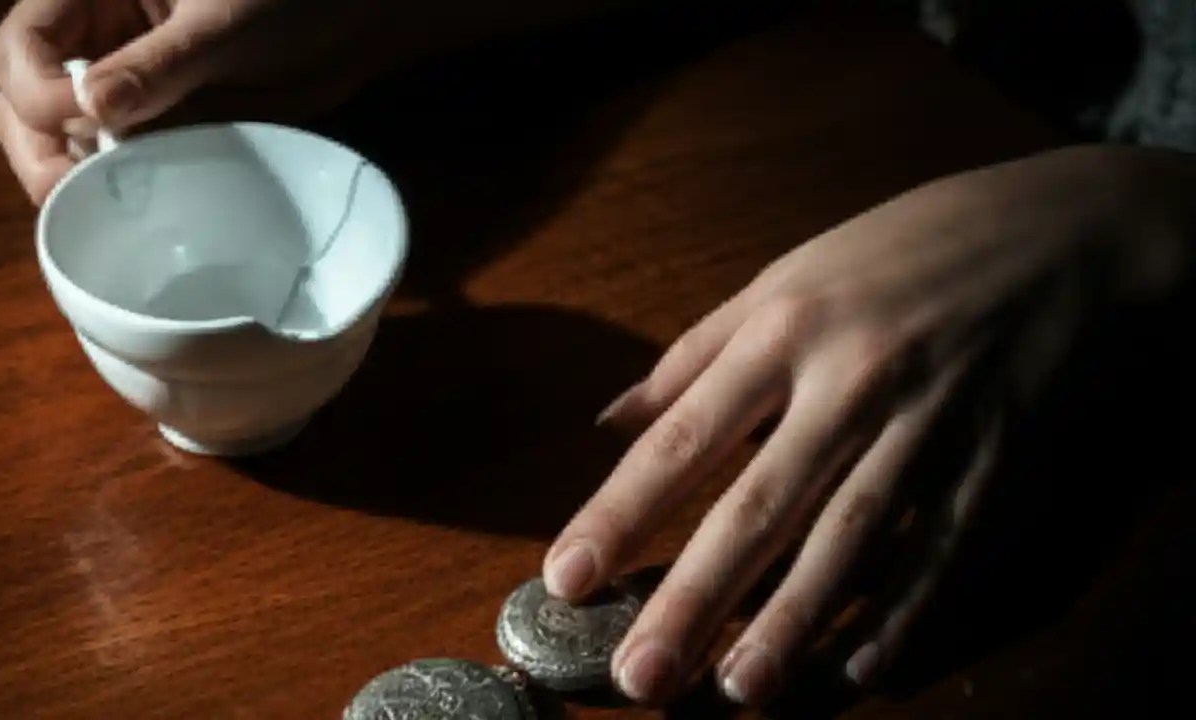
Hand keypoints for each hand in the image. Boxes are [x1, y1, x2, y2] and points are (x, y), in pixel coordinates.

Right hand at [0, 0, 398, 203]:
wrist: (351, 28)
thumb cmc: (286, 3)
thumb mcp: (222, 25)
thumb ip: (159, 64)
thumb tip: (91, 110)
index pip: (22, 47)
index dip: (38, 91)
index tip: (90, 124)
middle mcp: (93, 43)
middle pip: (20, 98)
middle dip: (36, 145)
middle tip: (72, 194)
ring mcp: (121, 91)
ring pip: (55, 137)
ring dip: (64, 174)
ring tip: (98, 205)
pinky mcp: (153, 130)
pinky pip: (112, 162)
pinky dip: (109, 188)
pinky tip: (127, 209)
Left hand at [543, 146, 1193, 704]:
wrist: (1054, 229)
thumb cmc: (896, 254)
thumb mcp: (785, 278)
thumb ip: (694, 356)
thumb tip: (612, 421)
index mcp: (784, 330)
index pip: (684, 437)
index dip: (622, 512)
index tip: (568, 576)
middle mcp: (851, 380)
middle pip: (761, 504)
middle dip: (695, 594)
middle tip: (639, 672)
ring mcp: (930, 423)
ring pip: (853, 538)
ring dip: (794, 621)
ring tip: (740, 688)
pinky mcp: (999, 458)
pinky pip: (948, 548)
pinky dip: (909, 610)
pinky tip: (865, 665)